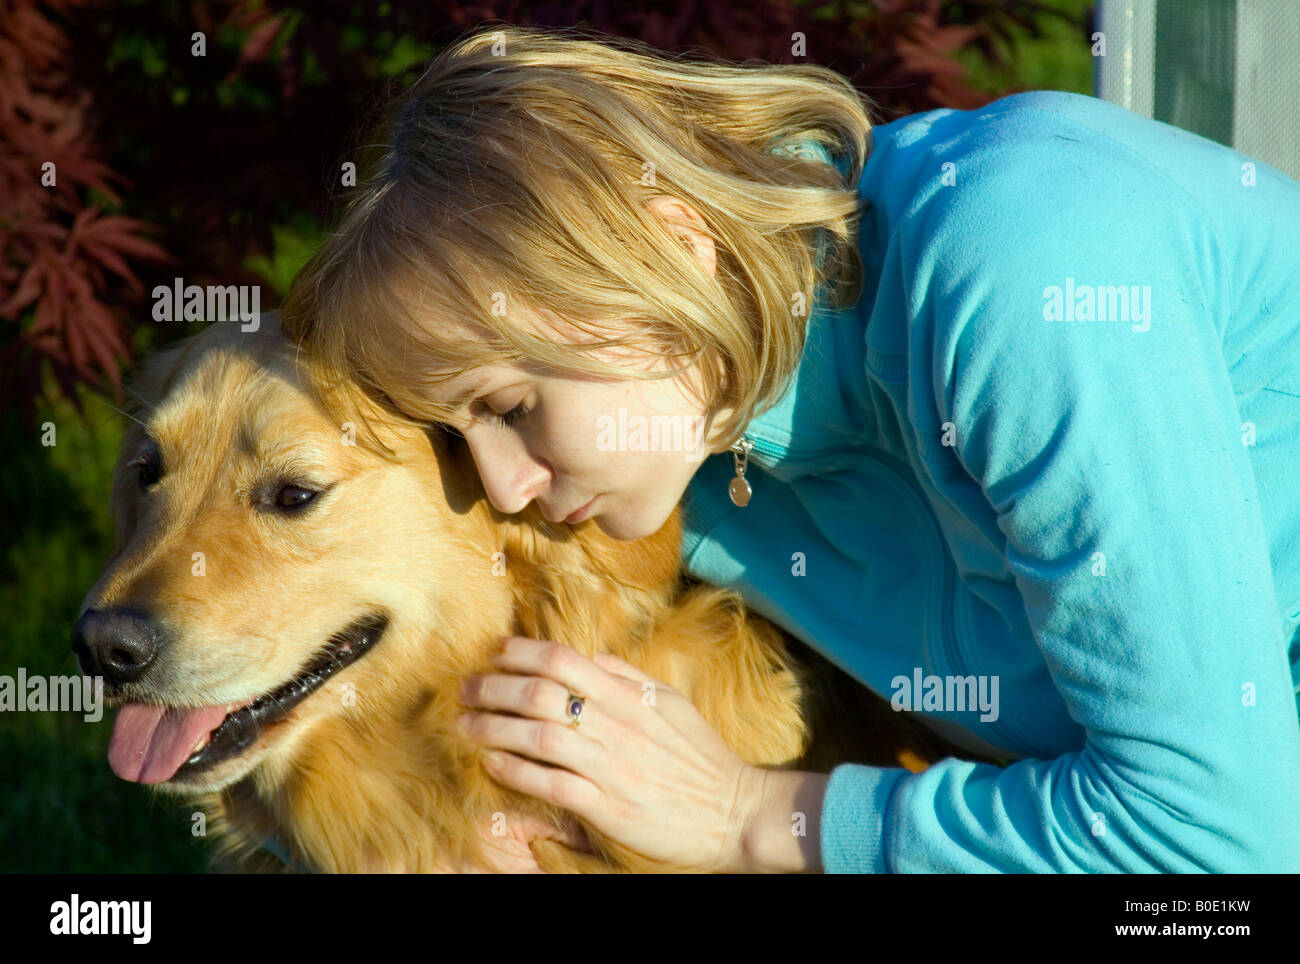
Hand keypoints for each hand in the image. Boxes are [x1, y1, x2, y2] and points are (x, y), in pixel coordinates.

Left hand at [456, 636, 765, 872]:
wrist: (734, 810)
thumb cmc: (700, 755)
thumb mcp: (670, 702)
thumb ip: (629, 676)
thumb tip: (593, 655)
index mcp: (630, 696)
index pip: (564, 660)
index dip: (523, 652)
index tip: (496, 653)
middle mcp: (616, 725)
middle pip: (541, 694)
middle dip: (494, 687)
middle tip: (465, 687)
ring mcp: (611, 767)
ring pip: (538, 737)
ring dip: (494, 728)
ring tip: (466, 724)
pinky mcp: (608, 807)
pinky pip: (551, 785)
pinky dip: (516, 772)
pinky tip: (492, 764)